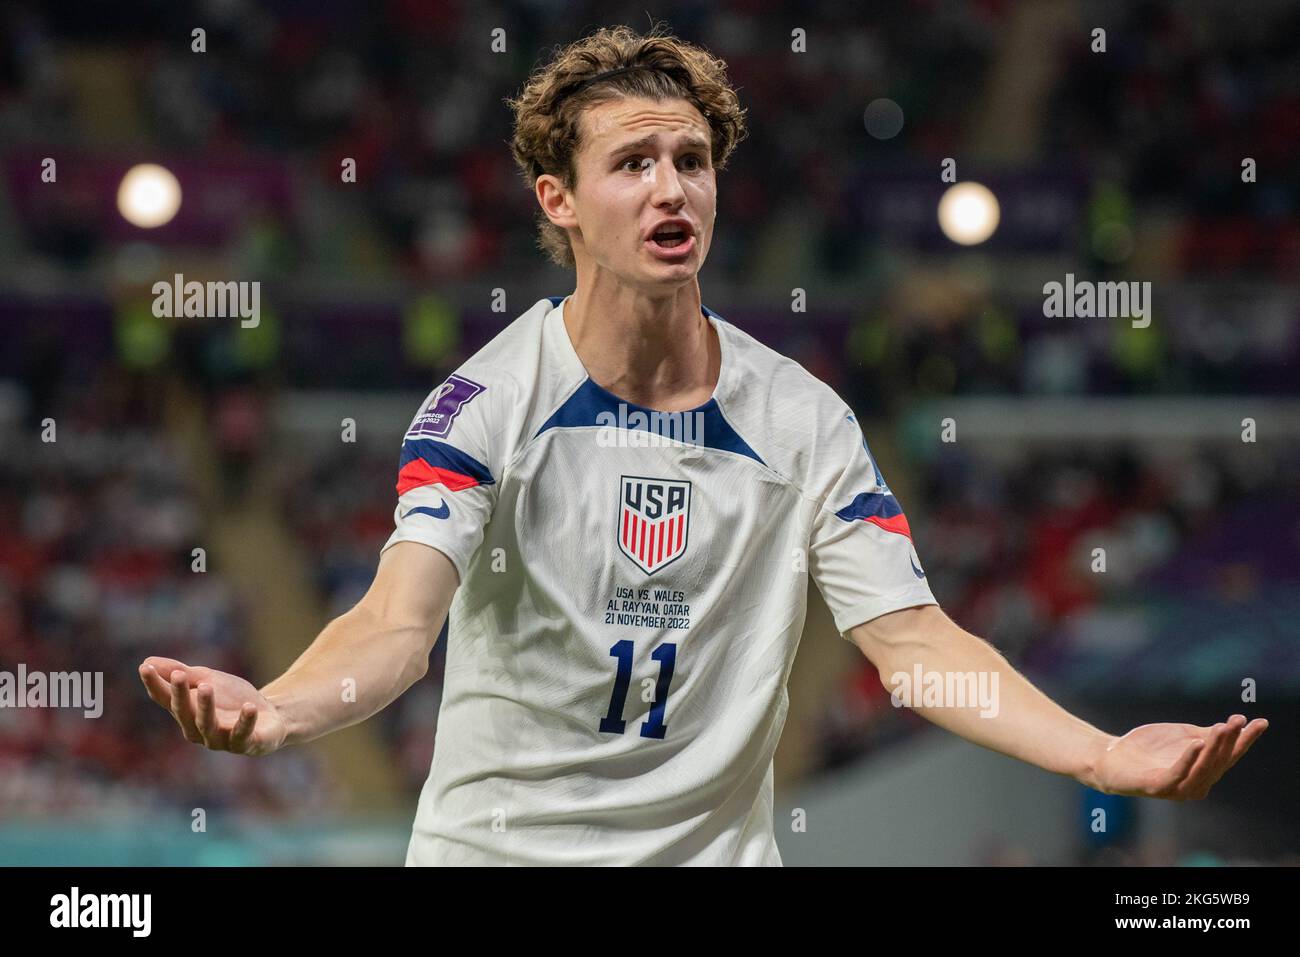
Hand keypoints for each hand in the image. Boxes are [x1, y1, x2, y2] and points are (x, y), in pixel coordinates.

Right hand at [139, 657, 287, 755]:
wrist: (270, 717)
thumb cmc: (233, 700)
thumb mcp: (208, 680)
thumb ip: (182, 673)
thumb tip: (146, 661)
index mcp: (187, 713)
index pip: (165, 699)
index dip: (154, 684)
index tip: (145, 667)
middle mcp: (198, 730)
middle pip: (184, 712)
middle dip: (180, 694)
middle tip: (178, 674)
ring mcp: (221, 739)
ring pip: (208, 725)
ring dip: (206, 706)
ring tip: (207, 686)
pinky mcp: (246, 743)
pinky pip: (243, 734)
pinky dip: (245, 721)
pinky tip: (249, 707)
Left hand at [1092, 714, 1267, 798]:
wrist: (1111, 757)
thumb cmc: (1149, 748)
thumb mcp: (1182, 736)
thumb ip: (1206, 734)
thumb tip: (1235, 723)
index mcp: (1204, 771)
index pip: (1230, 755)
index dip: (1246, 739)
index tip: (1260, 722)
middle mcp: (1196, 784)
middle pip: (1219, 761)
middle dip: (1230, 741)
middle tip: (1237, 721)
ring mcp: (1178, 788)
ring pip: (1202, 769)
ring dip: (1213, 748)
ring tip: (1221, 728)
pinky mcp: (1158, 787)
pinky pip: (1177, 774)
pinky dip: (1189, 759)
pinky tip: (1196, 743)